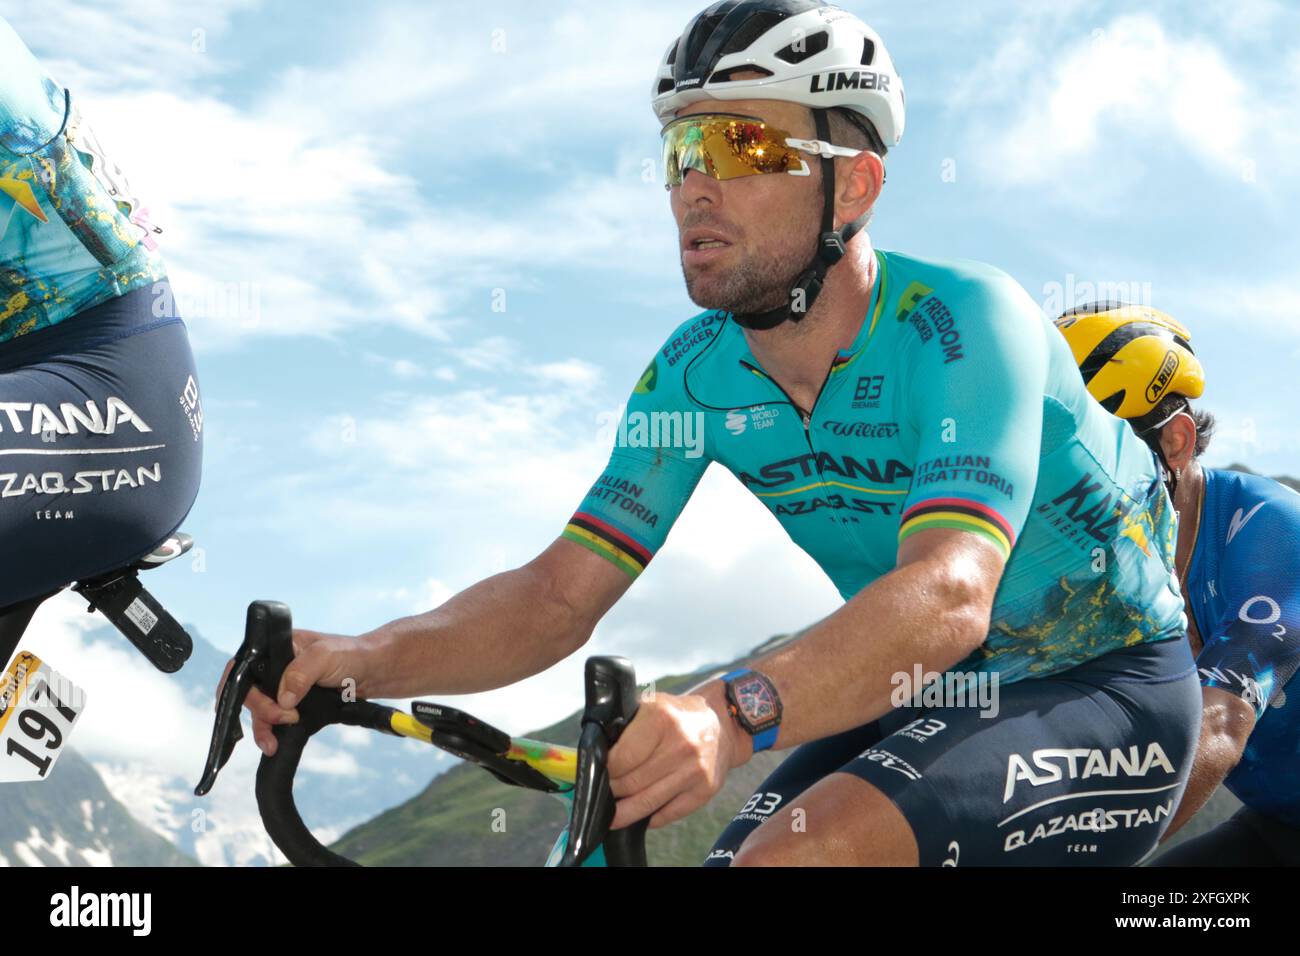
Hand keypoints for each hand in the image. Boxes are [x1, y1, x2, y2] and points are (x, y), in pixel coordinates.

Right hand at [214, 628, 361, 756]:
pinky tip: (276, 744)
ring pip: (261, 711)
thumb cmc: (353, 654)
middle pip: (250, 693)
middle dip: (262, 710)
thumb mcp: (325, 656)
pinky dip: (273, 733)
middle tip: (285, 718)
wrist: (376, 671)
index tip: (250, 705)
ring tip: (273, 743)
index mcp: (278, 648)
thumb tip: (283, 698)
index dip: (239, 687)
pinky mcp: (295, 705)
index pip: (244, 666)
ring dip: (264, 727)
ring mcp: (285, 687)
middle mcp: (276, 668)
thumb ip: (301, 673)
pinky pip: (276, 721)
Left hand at [606, 690, 748, 829]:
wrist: (722, 724)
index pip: (621, 758)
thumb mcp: (651, 706)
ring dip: (625, 812)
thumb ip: (625, 728)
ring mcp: (695, 771)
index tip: (600, 773)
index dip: (605, 770)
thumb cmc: (678, 716)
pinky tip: (642, 815)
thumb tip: (597, 758)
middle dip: (613, 791)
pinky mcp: (705, 790)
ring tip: (613, 815)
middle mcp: (681, 745)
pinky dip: (651, 818)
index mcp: (662, 718)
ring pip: (647, 804)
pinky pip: (669, 814)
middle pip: (631, 783)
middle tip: (605, 791)